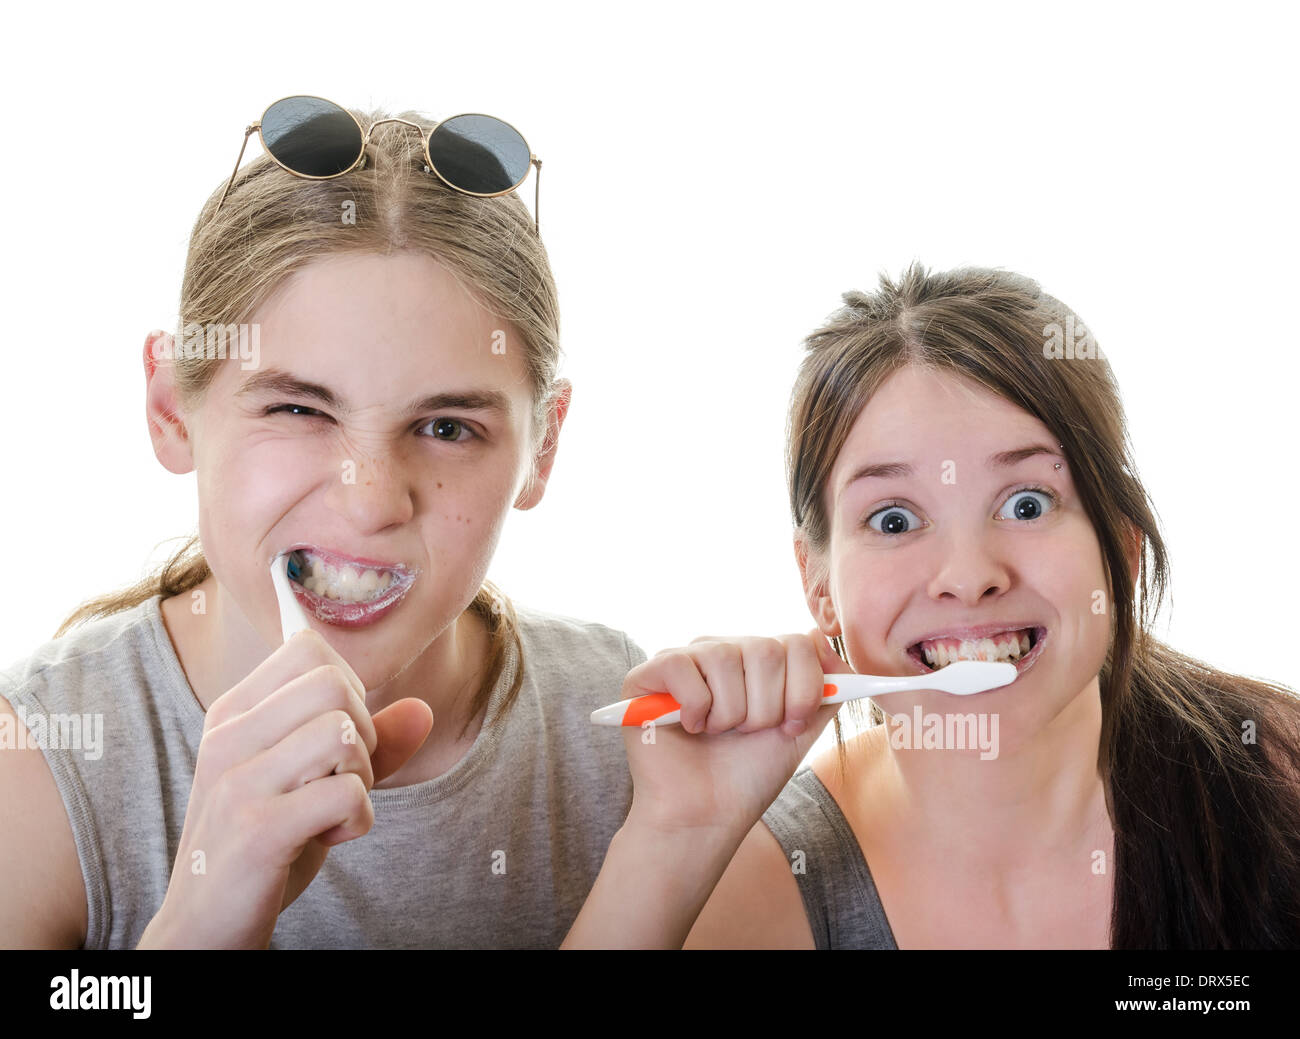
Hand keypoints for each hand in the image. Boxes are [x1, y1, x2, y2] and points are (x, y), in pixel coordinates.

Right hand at [138, 629, 432, 948]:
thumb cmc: (263, 844)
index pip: (307, 649)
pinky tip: (328, 838)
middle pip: (334, 684)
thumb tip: (424, 708)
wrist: (203, 927)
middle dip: (364, 732)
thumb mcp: (311, 781)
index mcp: (233, 714)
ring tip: (332, 809)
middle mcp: (228, 737)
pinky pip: (347, 793)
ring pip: (344, 733)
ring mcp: (237, 781)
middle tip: (341, 779)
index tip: (335, 740)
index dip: (348, 689)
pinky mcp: (257, 829)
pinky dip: (358, 820)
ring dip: (362, 777)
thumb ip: (369, 744)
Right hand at [621, 629, 849, 839]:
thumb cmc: (748, 776)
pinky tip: (689, 728)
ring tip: (716, 734)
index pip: (798, 642)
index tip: (789, 727)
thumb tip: (838, 655)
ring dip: (730, 713)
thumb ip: (825, 690)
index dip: (802, 690)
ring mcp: (684, 659)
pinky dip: (694, 708)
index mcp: (755, 659)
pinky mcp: (648, 675)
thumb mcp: (800, 729)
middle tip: (745, 734)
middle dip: (765, 708)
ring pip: (725, 658)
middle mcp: (721, 650)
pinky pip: (683, 667)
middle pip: (766, 649)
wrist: (707, 816)